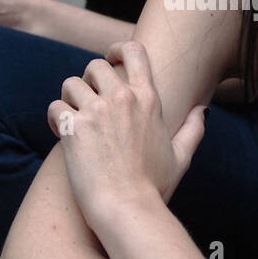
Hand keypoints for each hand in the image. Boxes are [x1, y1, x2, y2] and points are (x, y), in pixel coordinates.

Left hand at [49, 40, 206, 231]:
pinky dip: (54, 118)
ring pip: (71, 84)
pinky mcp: (73, 127)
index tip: (110, 59)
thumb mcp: (181, 156)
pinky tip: (61, 132)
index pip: (134, 52)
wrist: (128, 208)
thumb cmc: (154, 187)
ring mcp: (96, 111)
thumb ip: (193, 129)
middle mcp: (122, 98)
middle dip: (88, 80)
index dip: (118, 49)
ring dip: (69, 98)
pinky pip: (55, 107)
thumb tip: (202, 111)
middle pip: (95, 66)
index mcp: (148, 99)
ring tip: (72, 118)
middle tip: (87, 100)